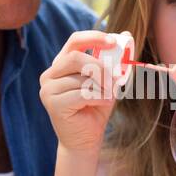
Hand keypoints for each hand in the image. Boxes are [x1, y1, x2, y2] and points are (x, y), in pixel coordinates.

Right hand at [39, 30, 119, 153]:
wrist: (85, 140)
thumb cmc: (95, 109)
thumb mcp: (106, 82)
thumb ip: (113, 61)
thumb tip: (126, 34)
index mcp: (62, 64)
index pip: (74, 41)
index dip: (94, 38)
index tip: (113, 42)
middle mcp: (50, 75)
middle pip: (75, 57)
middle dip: (99, 67)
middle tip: (114, 79)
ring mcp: (48, 89)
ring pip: (81, 79)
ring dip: (102, 88)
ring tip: (107, 98)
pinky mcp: (53, 104)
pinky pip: (82, 94)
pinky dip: (99, 98)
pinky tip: (102, 104)